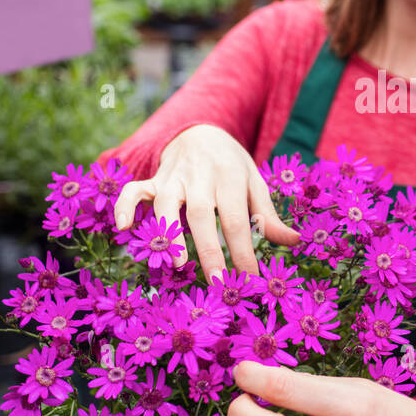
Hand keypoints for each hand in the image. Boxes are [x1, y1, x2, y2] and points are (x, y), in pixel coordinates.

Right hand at [112, 124, 298, 276]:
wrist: (200, 131)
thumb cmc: (231, 165)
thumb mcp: (255, 182)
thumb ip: (268, 214)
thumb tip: (293, 241)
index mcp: (230, 178)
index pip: (236, 219)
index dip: (243, 251)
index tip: (249, 280)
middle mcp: (200, 177)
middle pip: (202, 214)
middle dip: (209, 250)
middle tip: (218, 283)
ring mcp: (173, 178)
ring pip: (166, 203)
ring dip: (169, 232)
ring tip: (176, 263)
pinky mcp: (153, 180)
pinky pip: (134, 190)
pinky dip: (125, 205)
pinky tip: (121, 226)